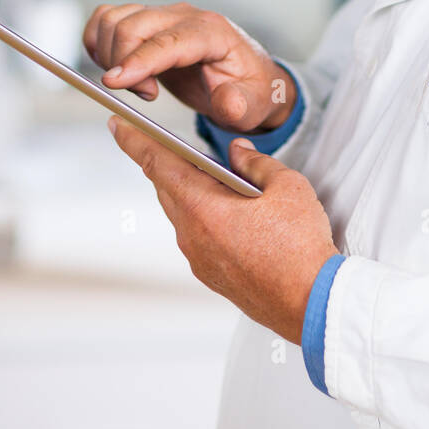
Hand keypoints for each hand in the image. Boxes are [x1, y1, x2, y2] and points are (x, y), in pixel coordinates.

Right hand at [83, 1, 296, 133]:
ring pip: (114, 19)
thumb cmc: (249, 90)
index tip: (114, 81)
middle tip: (146, 95)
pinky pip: (107, 19)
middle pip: (134, 25)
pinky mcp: (146, 24)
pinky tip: (116, 69)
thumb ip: (241, 104)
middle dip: (123, 65)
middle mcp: (185, 17)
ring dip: (110, 54)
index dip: (139, 59)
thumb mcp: (255, 105)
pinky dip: (98, 42)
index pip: (169, 40)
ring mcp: (163, 17)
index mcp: (212, 33)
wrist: (247, 80)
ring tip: (138, 84)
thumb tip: (227, 103)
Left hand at [107, 116, 338, 343]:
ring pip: (183, 214)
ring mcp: (200, 259)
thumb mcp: (287, 187)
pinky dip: (204, 215)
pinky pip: (198, 236)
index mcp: (203, 208)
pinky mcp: (212, 276)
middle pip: (167, 188)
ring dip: (189, 191)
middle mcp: (192, 236)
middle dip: (165, 162)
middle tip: (165, 142)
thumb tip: (239, 153)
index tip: (116, 125)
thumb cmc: (300, 247)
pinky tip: (227, 210)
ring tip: (210, 175)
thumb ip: (257, 163)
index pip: (158, 164)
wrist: (312, 304)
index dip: (134, 141)